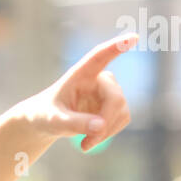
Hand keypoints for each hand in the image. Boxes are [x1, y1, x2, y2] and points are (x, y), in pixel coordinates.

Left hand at [10, 32, 135, 151]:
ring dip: (106, 132)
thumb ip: (75, 123)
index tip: (133, 37)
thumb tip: (101, 126)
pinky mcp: (115, 105)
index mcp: (80, 74)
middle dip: (106, 123)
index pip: (99, 57)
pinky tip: (92, 139)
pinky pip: (123, 120)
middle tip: (89, 141)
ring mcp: (109, 91)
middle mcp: (99, 79)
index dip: (116, 47)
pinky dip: (109, 133)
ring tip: (85, 143)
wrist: (49, 122)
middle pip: (116, 98)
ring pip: (122, 111)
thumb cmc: (46, 115)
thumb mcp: (54, 121)